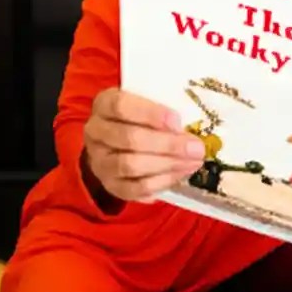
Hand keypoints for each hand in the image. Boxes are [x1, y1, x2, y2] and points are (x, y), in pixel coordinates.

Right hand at [81, 87, 205, 207]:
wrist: (116, 143)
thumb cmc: (139, 117)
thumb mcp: (147, 103)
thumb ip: (163, 109)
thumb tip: (191, 124)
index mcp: (104, 104)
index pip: (121, 106)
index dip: (150, 114)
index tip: (177, 121)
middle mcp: (95, 132)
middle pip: (128, 138)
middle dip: (167, 144)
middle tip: (196, 148)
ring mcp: (99, 161)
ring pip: (130, 165)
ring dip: (167, 165)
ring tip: (193, 161)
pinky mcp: (110, 185)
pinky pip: (135, 189)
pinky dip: (160, 183)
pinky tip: (180, 174)